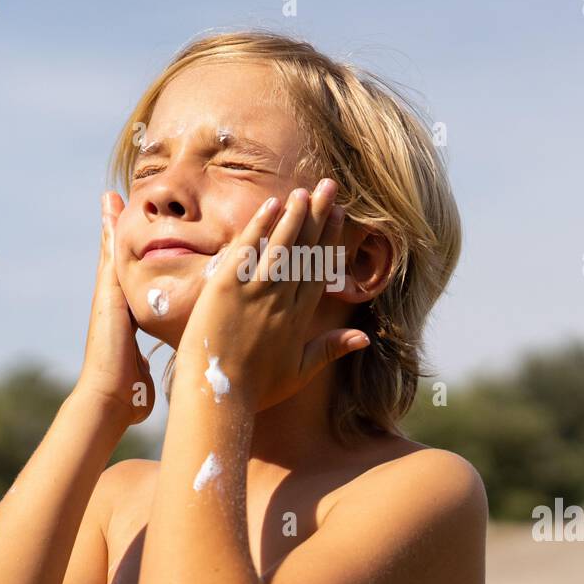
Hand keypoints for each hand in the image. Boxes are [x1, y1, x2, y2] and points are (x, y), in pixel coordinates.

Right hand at [76, 191, 154, 423]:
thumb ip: (142, 368)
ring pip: (111, 253)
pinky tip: (111, 208)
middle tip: (114, 201)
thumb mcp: (139, 373)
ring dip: (110, 224)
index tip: (132, 239)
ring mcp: (107, 298)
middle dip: (114, 233)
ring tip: (111, 196)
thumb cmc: (128, 396)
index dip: (130, 261)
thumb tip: (147, 378)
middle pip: (116, 261)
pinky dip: (109, 231)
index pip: (130, 284)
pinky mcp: (107, 295)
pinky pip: (109, 255)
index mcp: (125, 321)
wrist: (109, 400)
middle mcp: (113, 305)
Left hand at [176, 178, 369, 412]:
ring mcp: (254, 293)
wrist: (219, 397)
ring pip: (280, 246)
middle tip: (328, 186)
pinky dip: (259, 228)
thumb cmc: (256, 390)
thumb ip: (330, 350)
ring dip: (292, 216)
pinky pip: (247, 252)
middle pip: (304, 250)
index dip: (329, 238)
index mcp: (300, 318)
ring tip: (303, 191)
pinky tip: (269, 206)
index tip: (338, 213)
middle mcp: (282, 300)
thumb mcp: (300, 373)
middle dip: (317, 216)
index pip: (318, 269)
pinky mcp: (226, 289)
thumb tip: (364, 338)